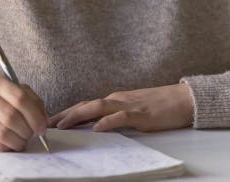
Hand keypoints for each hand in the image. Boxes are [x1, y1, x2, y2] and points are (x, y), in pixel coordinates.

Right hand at [0, 70, 47, 151]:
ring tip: (23, 139)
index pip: (20, 98)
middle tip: (33, 134)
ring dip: (19, 140)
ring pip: (3, 132)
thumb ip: (30, 99)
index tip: (42, 126)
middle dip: (28, 130)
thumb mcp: (10, 89)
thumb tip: (43, 120)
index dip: (35, 115)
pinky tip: (12, 142)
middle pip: (12, 117)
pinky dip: (9, 146)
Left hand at [48, 83, 194, 132]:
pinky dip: (106, 122)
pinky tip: (96, 129)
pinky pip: (120, 117)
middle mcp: (117, 99)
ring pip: (97, 108)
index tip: (49, 122)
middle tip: (45, 125)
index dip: (66, 113)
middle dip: (64, 115)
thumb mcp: (134, 111)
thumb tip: (98, 129)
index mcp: (115, 100)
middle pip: (85, 105)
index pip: (85, 106)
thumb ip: (117, 117)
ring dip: (77, 116)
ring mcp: (128, 105)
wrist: (185, 99)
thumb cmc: (161, 107)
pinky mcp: (141, 113)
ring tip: (62, 126)